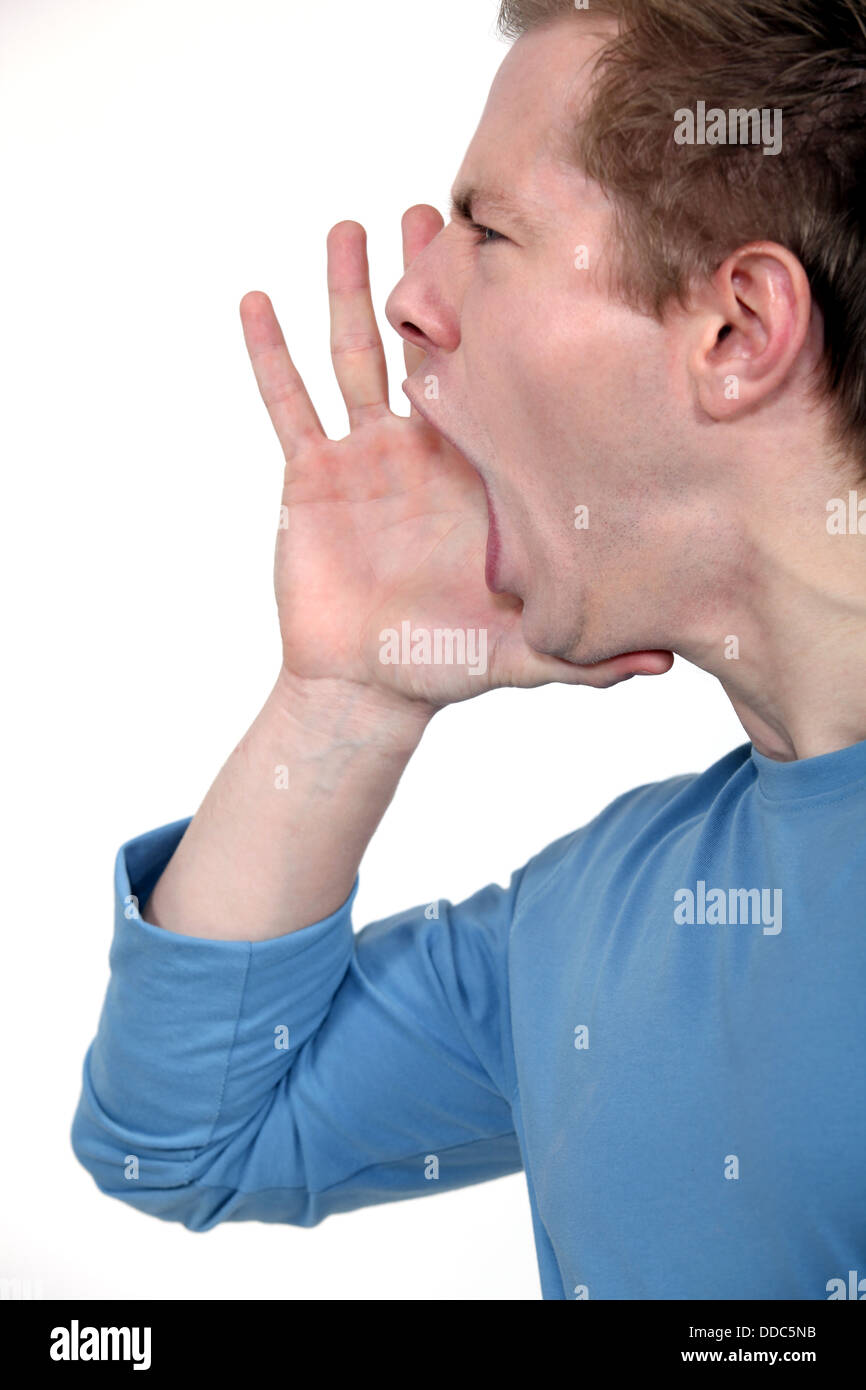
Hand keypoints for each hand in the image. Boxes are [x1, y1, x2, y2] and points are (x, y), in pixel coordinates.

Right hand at [239, 209, 672, 711]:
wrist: (367, 683)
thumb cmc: (445, 662)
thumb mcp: (523, 653)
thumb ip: (587, 653)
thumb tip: (669, 663)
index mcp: (476, 472)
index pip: (489, 383)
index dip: (494, 327)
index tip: (510, 262)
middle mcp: (422, 449)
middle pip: (424, 349)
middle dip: (427, 284)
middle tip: (435, 212)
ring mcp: (364, 455)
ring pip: (353, 357)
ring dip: (348, 295)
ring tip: (348, 228)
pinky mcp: (310, 474)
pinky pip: (287, 405)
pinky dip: (268, 356)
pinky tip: (256, 302)